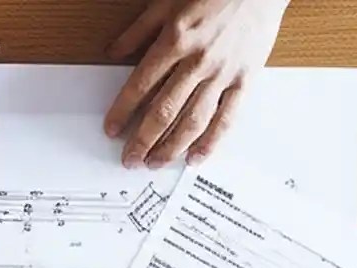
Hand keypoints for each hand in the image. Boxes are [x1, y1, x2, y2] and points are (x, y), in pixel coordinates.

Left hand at [104, 0, 287, 168]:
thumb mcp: (167, 2)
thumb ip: (138, 30)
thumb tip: (112, 52)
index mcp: (175, 40)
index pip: (140, 85)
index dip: (122, 111)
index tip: (112, 129)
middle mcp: (198, 61)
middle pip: (163, 111)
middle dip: (142, 140)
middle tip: (130, 159)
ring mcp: (223, 74)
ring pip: (193, 120)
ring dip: (171, 147)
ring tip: (155, 163)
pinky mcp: (245, 80)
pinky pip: (227, 118)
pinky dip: (211, 142)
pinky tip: (196, 157)